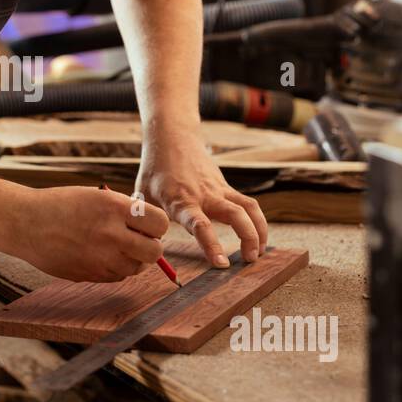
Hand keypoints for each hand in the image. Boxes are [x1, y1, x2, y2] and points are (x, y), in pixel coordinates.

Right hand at [12, 184, 168, 282]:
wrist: (26, 222)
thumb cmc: (61, 205)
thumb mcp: (97, 196)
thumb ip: (125, 211)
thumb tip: (150, 229)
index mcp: (114, 207)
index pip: (160, 224)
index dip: (156, 226)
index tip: (147, 225)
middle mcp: (111, 234)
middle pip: (155, 252)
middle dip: (151, 247)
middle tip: (137, 240)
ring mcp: (100, 258)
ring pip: (136, 268)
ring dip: (132, 260)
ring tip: (114, 246)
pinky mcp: (90, 275)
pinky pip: (117, 277)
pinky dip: (114, 268)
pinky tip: (99, 255)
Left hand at [136, 128, 267, 266]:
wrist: (173, 138)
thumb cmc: (155, 171)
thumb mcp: (142, 195)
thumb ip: (145, 222)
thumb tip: (144, 247)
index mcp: (181, 200)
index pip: (199, 225)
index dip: (211, 244)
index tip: (222, 264)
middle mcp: (204, 195)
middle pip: (236, 215)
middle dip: (248, 238)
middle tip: (249, 261)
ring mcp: (219, 190)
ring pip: (249, 208)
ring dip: (259, 231)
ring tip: (259, 253)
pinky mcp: (227, 187)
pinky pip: (248, 204)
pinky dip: (257, 222)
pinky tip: (256, 239)